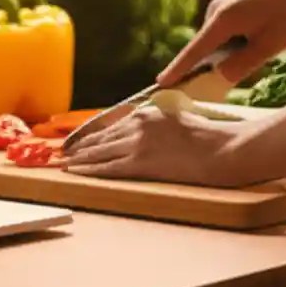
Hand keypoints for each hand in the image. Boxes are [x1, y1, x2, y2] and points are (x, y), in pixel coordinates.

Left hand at [62, 107, 251, 187]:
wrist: (224, 149)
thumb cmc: (209, 137)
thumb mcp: (177, 119)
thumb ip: (155, 124)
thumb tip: (138, 134)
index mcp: (146, 113)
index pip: (110, 126)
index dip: (91, 136)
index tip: (77, 142)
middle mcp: (137, 125)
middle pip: (100, 139)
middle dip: (79, 147)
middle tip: (61, 154)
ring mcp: (137, 143)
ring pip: (99, 152)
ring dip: (78, 159)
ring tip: (62, 164)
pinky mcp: (141, 162)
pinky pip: (108, 167)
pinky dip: (89, 170)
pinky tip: (76, 172)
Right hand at [158, 0, 285, 86]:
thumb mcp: (274, 43)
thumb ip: (244, 63)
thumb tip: (219, 77)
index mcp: (222, 21)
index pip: (194, 52)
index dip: (178, 69)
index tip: (160, 84)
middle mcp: (215, 12)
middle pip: (207, 49)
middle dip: (218, 64)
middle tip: (251, 65)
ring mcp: (221, 7)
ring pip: (219, 41)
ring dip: (235, 51)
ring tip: (270, 41)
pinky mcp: (229, 6)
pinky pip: (226, 32)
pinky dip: (238, 42)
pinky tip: (266, 33)